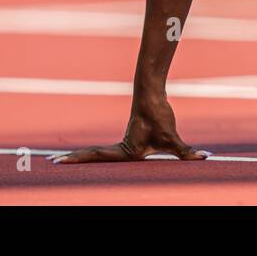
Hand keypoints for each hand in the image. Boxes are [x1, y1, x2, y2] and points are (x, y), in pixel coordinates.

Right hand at [51, 95, 208, 163]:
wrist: (152, 93)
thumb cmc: (158, 115)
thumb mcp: (172, 137)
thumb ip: (185, 151)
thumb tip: (204, 158)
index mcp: (126, 151)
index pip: (97, 157)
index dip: (78, 160)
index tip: (57, 161)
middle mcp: (120, 148)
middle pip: (93, 157)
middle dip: (74, 161)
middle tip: (52, 163)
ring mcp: (123, 143)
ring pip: (98, 154)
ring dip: (82, 158)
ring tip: (60, 161)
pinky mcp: (129, 138)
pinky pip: (107, 149)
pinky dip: (94, 154)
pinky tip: (88, 159)